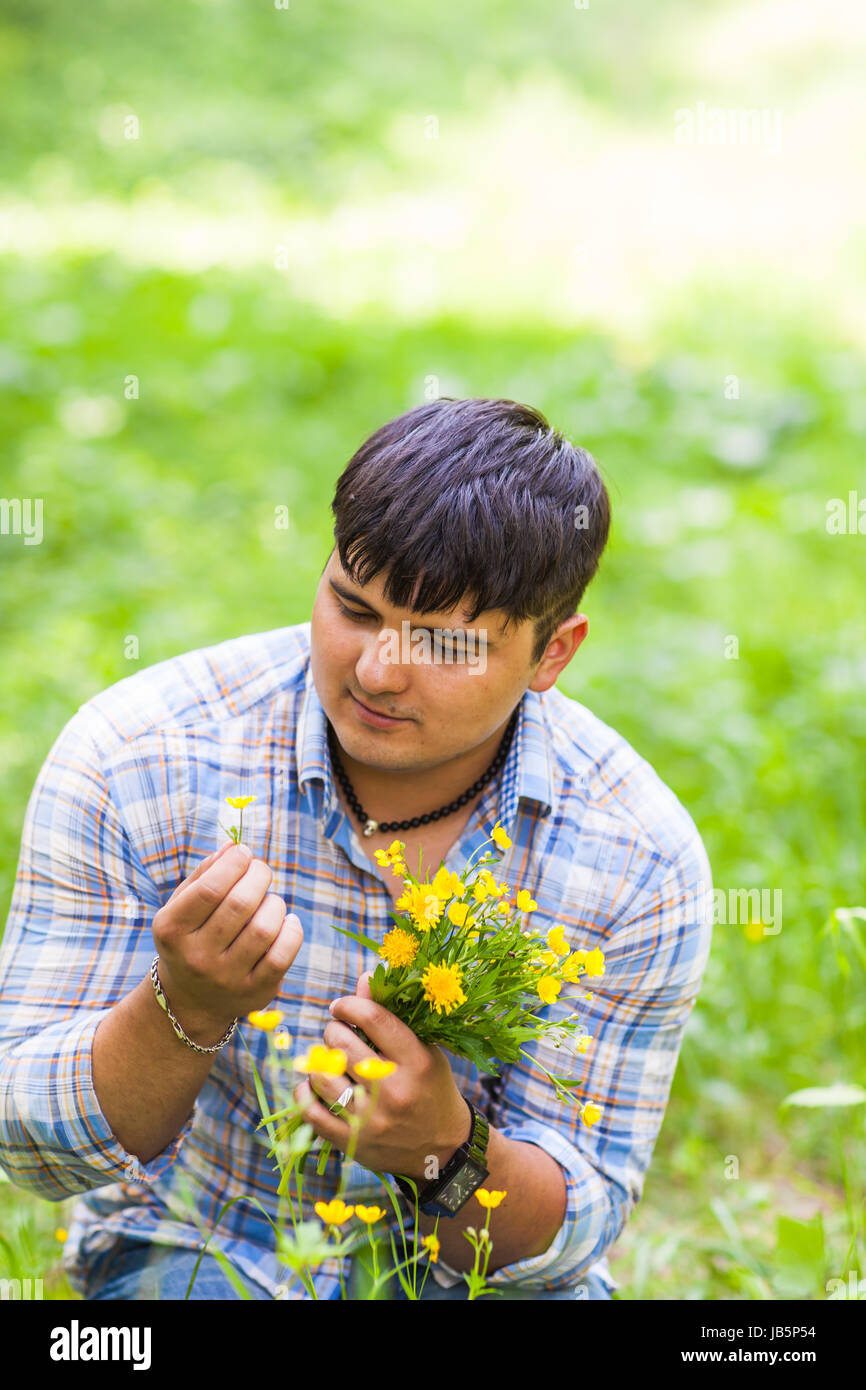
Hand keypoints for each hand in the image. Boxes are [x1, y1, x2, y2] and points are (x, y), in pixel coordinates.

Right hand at [152, 840, 302, 1039]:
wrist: (189, 1000)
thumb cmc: (190, 937)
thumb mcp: (182, 906)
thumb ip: (205, 873)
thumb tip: (234, 847)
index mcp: (172, 930)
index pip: (210, 889)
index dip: (234, 863)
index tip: (244, 853)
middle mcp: (196, 957)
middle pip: (241, 904)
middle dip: (258, 876)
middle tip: (260, 870)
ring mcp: (226, 978)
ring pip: (265, 928)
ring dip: (274, 903)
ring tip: (268, 901)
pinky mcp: (254, 992)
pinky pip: (283, 955)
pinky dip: (292, 930)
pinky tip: (286, 922)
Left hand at [294, 972, 470, 1180]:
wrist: (442, 1149)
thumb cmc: (431, 1089)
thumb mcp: (423, 1050)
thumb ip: (391, 1016)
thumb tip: (363, 980)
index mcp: (416, 1061)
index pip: (373, 1018)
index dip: (349, 1004)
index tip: (342, 1006)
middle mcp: (393, 1090)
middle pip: (341, 1042)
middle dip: (333, 1030)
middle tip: (338, 1033)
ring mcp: (371, 1119)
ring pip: (322, 1074)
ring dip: (319, 1059)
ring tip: (328, 1058)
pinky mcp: (353, 1143)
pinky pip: (311, 1111)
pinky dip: (305, 1092)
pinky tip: (314, 1084)